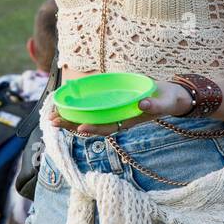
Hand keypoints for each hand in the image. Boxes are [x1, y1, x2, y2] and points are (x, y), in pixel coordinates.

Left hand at [48, 79, 192, 135]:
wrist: (171, 95)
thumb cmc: (168, 100)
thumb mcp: (165, 103)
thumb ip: (155, 105)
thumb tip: (143, 105)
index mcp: (128, 120)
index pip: (108, 127)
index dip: (94, 128)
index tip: (79, 128)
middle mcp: (118, 117)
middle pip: (93, 124)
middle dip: (72, 124)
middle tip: (52, 122)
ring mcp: (114, 111)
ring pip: (89, 116)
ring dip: (71, 117)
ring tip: (52, 117)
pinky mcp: (112, 102)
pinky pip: (93, 106)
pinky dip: (80, 105)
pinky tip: (66, 103)